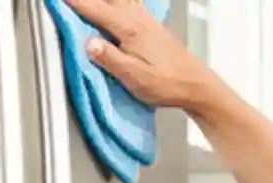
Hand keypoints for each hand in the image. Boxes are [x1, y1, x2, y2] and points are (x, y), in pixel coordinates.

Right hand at [64, 0, 219, 113]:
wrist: (195, 84)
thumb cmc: (166, 84)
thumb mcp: (134, 77)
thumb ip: (110, 58)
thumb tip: (88, 43)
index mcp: (130, 29)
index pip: (97, 11)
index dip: (77, 3)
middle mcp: (138, 18)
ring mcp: (147, 19)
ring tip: (93, 0)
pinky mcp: (152, 24)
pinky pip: (132, 1)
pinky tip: (121, 2)